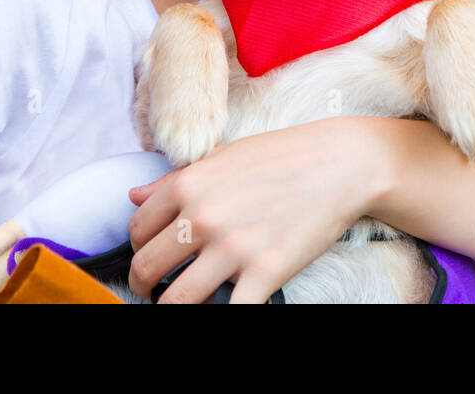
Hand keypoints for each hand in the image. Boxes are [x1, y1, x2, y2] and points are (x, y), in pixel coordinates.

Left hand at [124, 117, 387, 302]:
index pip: (137, 229)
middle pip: (147, 267)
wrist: (340, 164)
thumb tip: (134, 195)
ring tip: (184, 303)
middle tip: (155, 291)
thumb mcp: (222, 158)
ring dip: (172, 307)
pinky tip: (226, 307)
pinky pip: (230, 312)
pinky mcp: (264, 272)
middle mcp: (203, 216)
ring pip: (177, 300)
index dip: (137, 248)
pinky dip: (222, 316)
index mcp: (188, 185)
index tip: (149, 257)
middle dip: (144, 286)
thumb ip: (175, 180)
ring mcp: (233, 247)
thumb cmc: (282, 157)